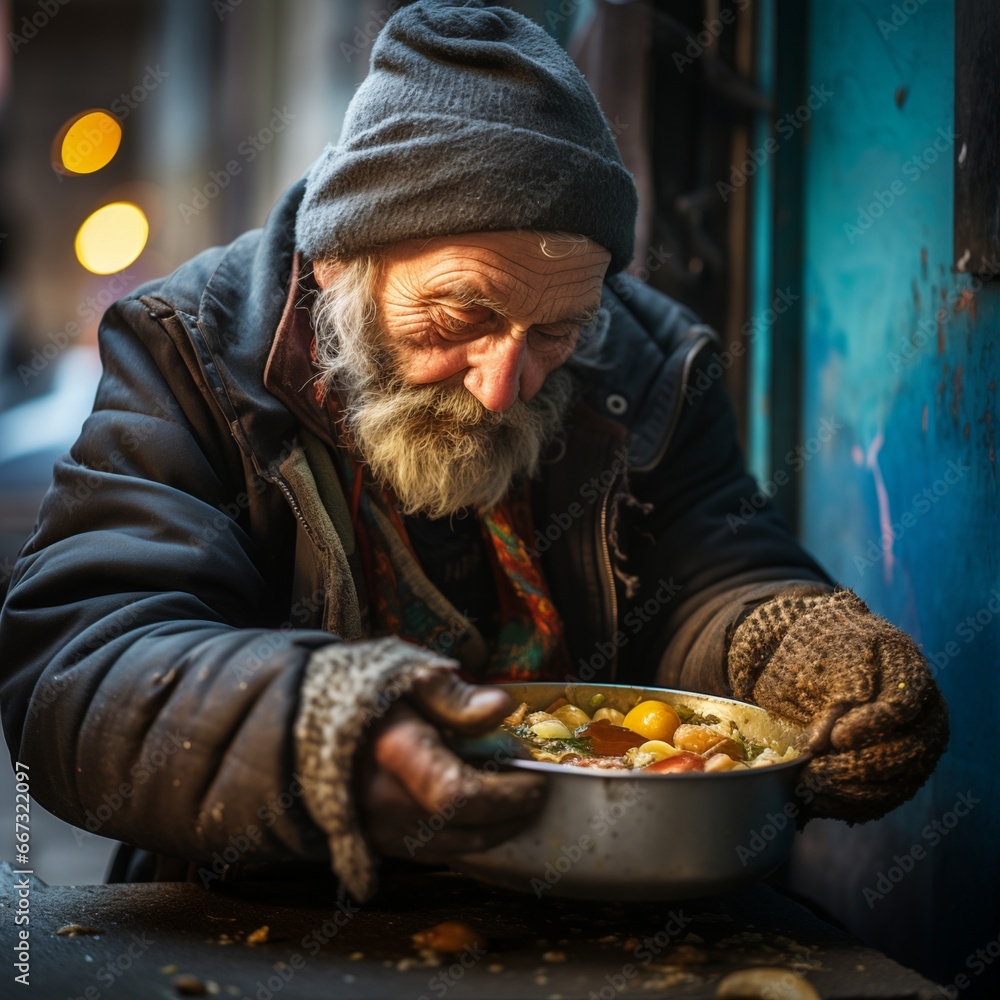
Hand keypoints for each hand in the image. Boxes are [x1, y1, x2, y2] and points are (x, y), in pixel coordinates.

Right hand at [356, 669, 545, 859]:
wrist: (310, 722)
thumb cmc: (369, 696)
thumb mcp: (412, 678)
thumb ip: (456, 697)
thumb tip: (501, 708)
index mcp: (394, 752)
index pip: (460, 794)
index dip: (507, 795)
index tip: (536, 779)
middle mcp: (384, 800)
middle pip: (464, 827)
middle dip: (511, 813)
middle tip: (535, 789)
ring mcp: (378, 827)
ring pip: (453, 848)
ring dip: (495, 830)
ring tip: (518, 801)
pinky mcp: (378, 842)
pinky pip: (435, 852)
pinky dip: (467, 838)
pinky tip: (485, 815)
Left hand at [728, 589, 948, 822]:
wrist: (823, 656)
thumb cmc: (819, 653)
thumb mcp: (818, 663)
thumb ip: (827, 700)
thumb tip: (819, 746)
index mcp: (905, 668)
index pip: (901, 704)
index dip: (871, 725)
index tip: (835, 739)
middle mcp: (924, 708)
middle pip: (908, 749)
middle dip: (858, 767)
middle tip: (815, 774)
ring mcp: (919, 742)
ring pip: (901, 779)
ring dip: (854, 791)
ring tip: (812, 790)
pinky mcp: (905, 769)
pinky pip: (890, 795)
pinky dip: (855, 803)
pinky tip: (820, 802)